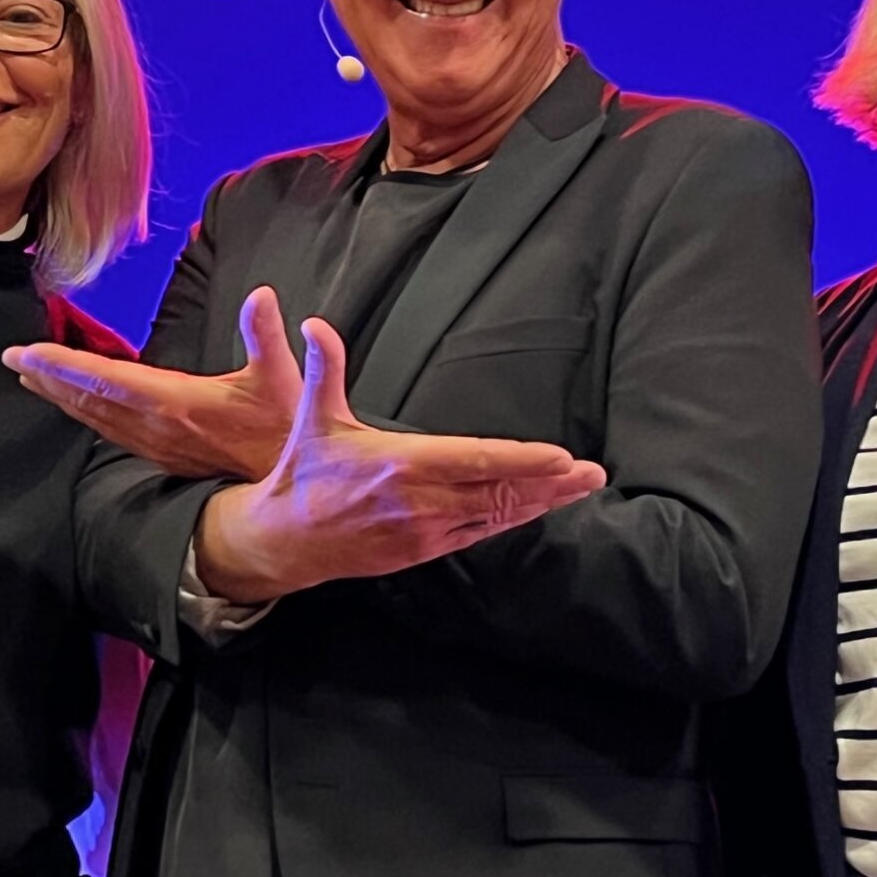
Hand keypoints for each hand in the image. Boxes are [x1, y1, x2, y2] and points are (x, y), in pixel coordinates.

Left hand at [5, 286, 299, 480]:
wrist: (289, 488)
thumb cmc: (286, 428)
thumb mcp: (282, 376)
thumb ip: (265, 334)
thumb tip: (260, 295)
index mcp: (175, 403)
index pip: (105, 380)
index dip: (62, 364)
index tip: (27, 352)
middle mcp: (156, 427)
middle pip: (88, 399)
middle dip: (48, 378)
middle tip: (12, 358)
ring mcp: (157, 445)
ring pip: (96, 418)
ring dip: (62, 397)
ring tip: (33, 378)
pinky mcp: (164, 455)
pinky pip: (111, 431)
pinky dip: (86, 413)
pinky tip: (79, 407)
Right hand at [193, 316, 606, 601]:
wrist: (284, 540)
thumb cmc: (304, 473)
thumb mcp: (314, 418)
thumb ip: (326, 369)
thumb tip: (315, 325)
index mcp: (401, 465)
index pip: (476, 460)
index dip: (523, 460)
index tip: (562, 458)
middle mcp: (420, 502)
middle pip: (499, 492)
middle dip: (550, 485)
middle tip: (592, 474)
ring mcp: (424, 532)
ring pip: (495, 517)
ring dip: (539, 503)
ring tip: (578, 489)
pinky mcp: (422, 552)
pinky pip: (477, 534)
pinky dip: (509, 520)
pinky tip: (533, 509)